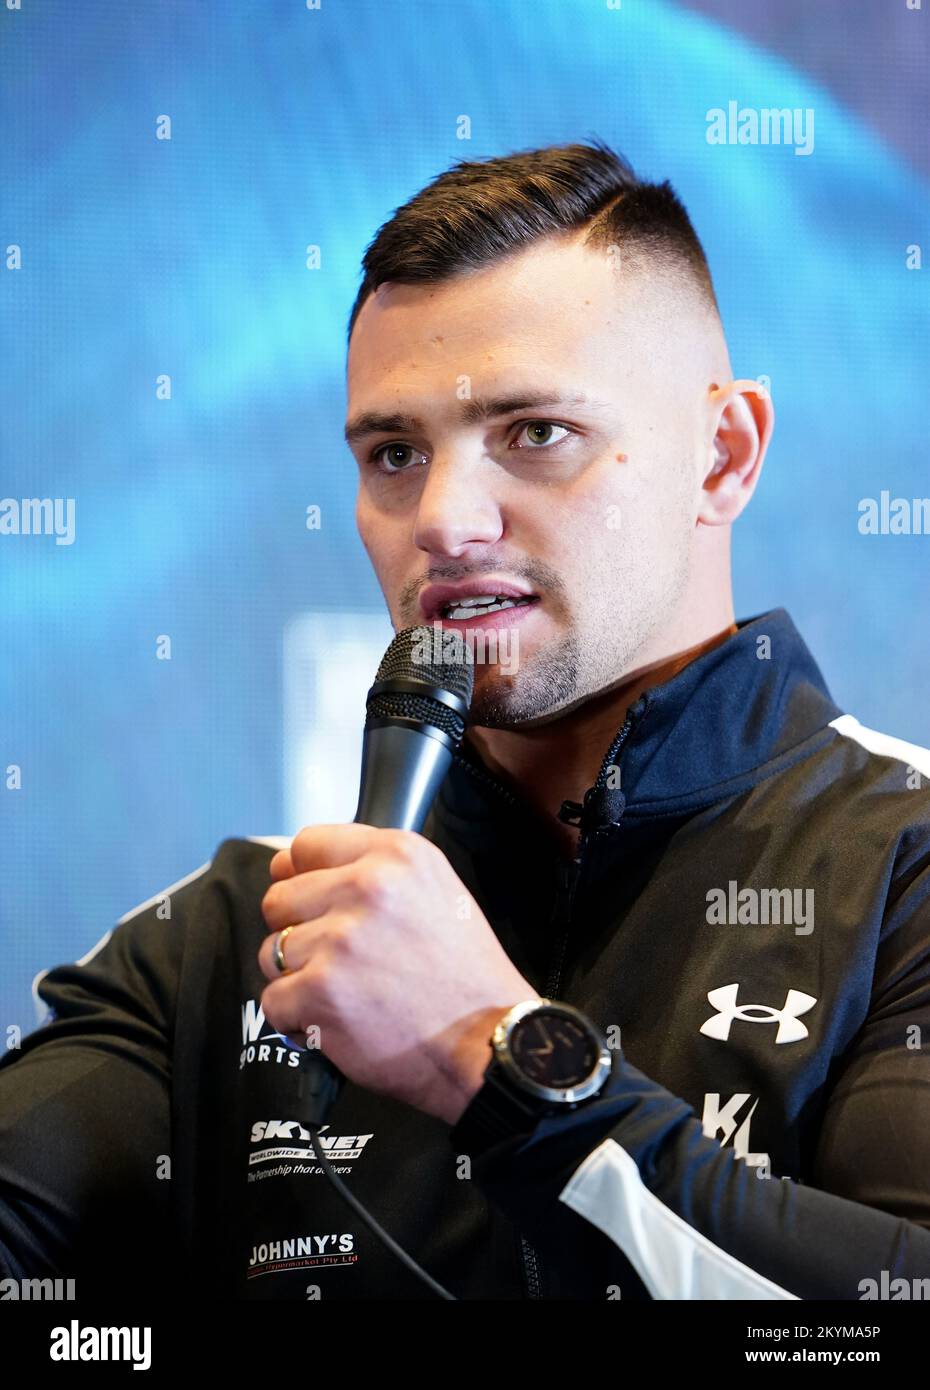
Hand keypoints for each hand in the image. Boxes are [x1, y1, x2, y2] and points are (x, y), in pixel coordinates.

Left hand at [258, 825, 534, 1124]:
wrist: (487, 1041)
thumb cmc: (464, 975)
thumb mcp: (436, 890)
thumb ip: (373, 871)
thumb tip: (292, 869)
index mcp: (396, 855)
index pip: (307, 845)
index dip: (301, 877)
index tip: (311, 902)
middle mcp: (366, 887)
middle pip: (280, 898)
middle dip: (298, 932)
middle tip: (337, 960)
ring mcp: (340, 939)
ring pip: (272, 950)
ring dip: (298, 977)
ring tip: (345, 993)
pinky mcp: (320, 991)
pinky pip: (273, 999)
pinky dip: (297, 1019)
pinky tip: (336, 1020)